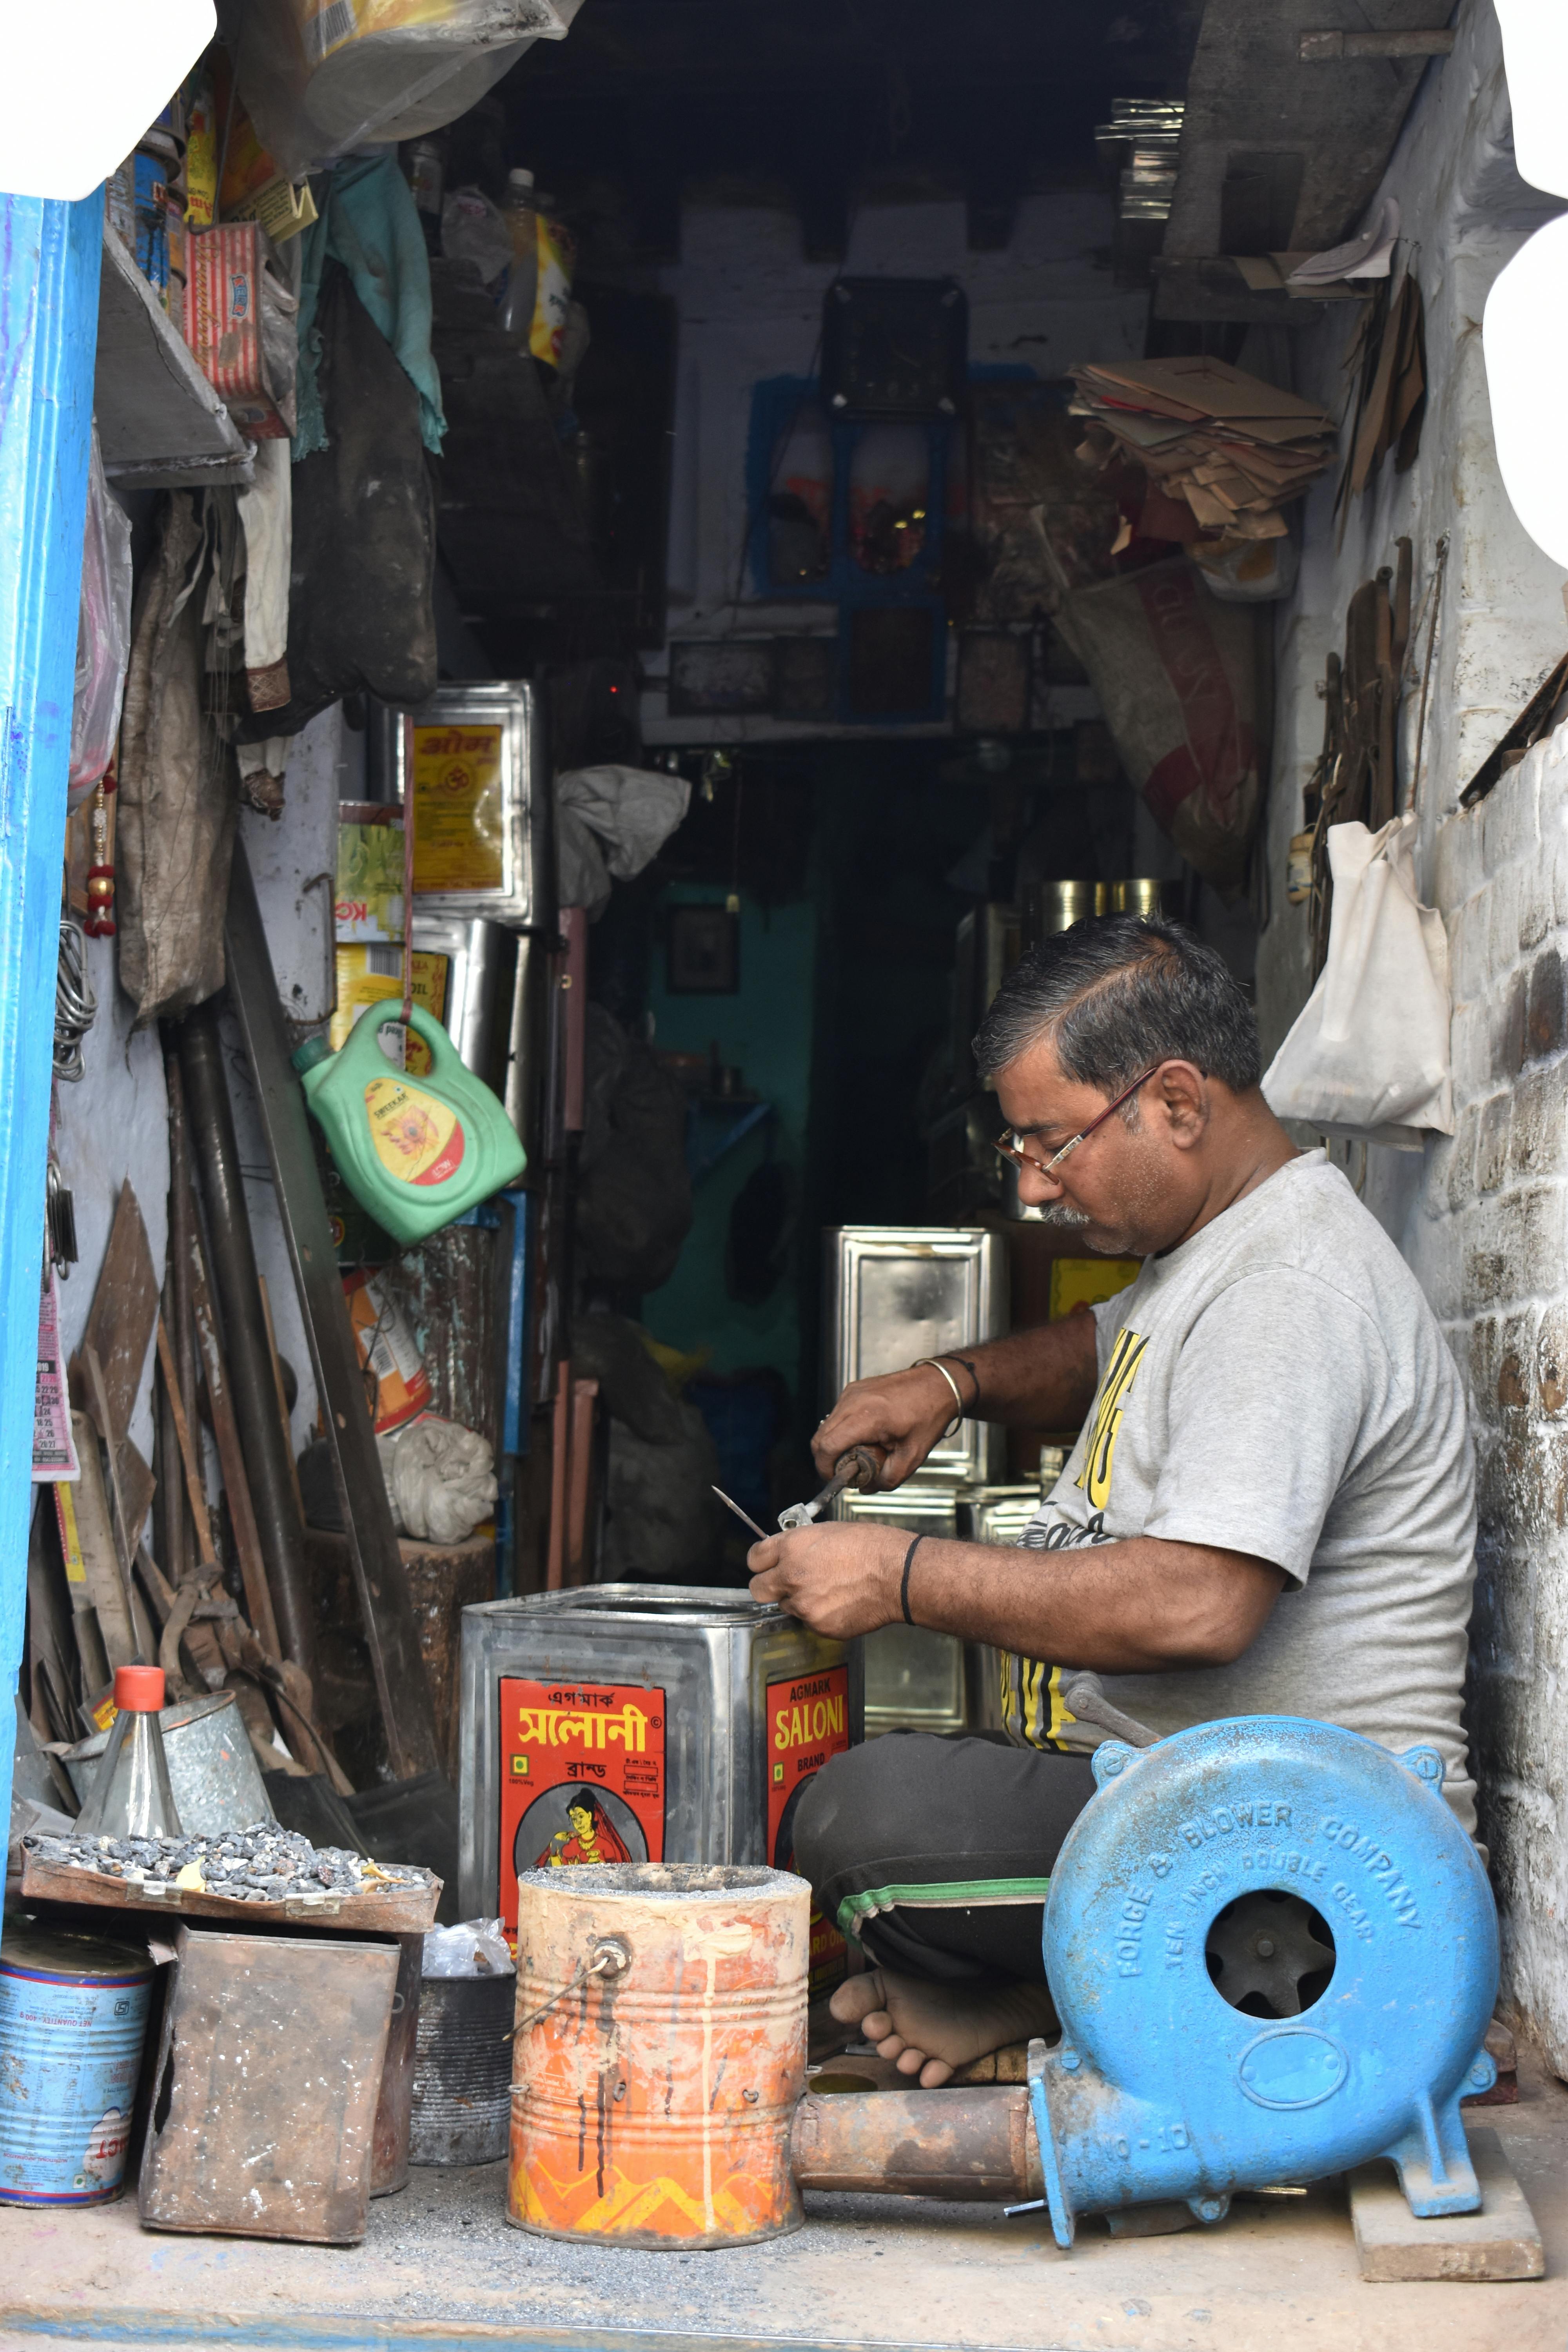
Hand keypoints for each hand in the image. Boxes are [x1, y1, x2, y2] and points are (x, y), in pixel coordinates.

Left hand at [748, 1520, 905, 1637]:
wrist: (898, 1574)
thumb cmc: (872, 1547)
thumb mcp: (829, 1532)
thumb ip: (802, 1545)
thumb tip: (791, 1554)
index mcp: (792, 1547)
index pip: (754, 1558)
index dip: (762, 1561)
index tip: (767, 1563)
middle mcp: (791, 1576)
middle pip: (758, 1589)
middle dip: (768, 1586)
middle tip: (785, 1583)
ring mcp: (804, 1604)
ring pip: (786, 1606)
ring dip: (799, 1600)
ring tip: (827, 1590)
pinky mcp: (818, 1625)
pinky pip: (809, 1622)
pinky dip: (819, 1615)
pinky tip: (840, 1603)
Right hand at [812, 1364, 964, 1487]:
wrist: (939, 1385)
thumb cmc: (928, 1417)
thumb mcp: (912, 1457)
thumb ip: (887, 1479)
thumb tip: (865, 1488)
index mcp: (866, 1417)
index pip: (827, 1446)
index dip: (825, 1468)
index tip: (835, 1479)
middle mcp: (853, 1401)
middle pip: (819, 1437)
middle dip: (827, 1460)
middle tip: (845, 1471)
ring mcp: (851, 1393)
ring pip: (826, 1426)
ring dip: (834, 1444)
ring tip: (858, 1453)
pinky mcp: (853, 1389)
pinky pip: (837, 1415)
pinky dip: (842, 1430)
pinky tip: (863, 1436)